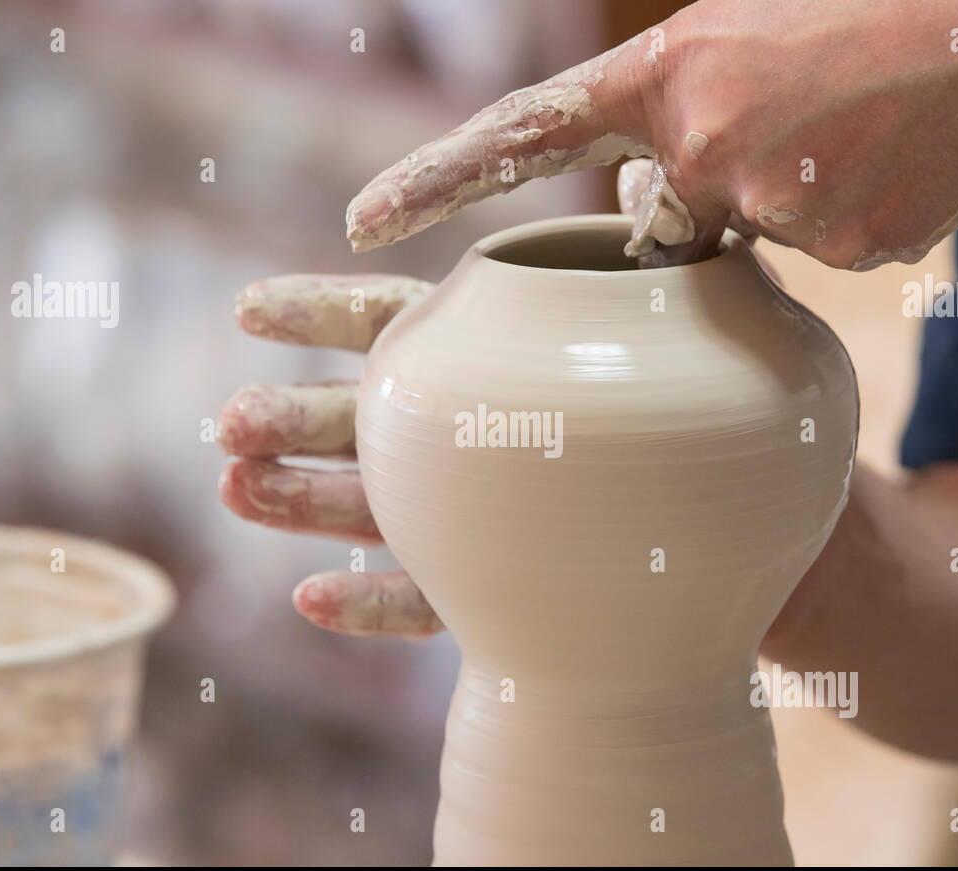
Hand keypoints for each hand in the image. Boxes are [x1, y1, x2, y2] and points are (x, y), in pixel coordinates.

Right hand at [218, 158, 668, 637]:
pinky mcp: (490, 594)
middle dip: (288, 419)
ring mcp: (468, 519)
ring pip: (373, 509)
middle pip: (360, 422)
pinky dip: (371, 604)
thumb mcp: (661, 329)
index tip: (247, 311)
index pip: (388, 327)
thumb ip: (632, 264)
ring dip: (301, 502)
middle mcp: (463, 437)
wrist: (727, 530)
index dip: (313, 315)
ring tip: (236, 488)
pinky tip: (310, 602)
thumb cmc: (688, 412)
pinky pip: (426, 606)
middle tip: (230, 425)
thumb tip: (633, 178)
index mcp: (486, 362)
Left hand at [346, 0, 957, 269]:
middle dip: (722, 185)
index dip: (434, 181)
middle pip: (669, 213)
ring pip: (749, 236)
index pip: (519, 136)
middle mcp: (698, 140)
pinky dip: (845, 219)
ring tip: (863, 126)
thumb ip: (674, 117)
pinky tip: (891, 163)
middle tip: (806, 117)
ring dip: (796, 194)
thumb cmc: (866, 13)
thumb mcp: (740, 39)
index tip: (359, 224)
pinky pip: (812, 256)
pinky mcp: (835, 247)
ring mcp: (766, 200)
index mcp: (662, 70)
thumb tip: (650, 208)